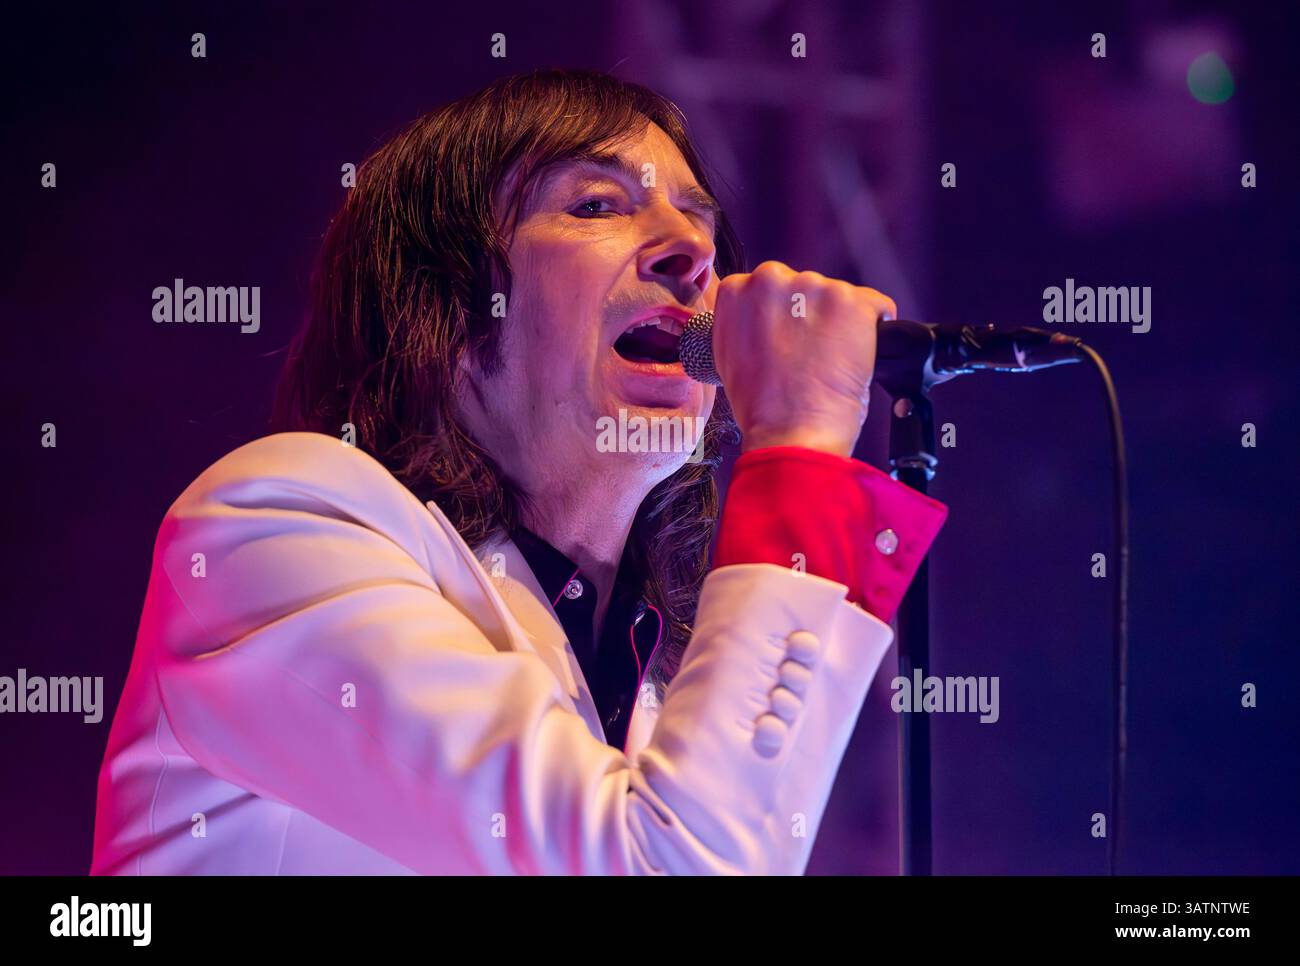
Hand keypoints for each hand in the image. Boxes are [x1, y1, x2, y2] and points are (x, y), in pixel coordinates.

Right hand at [704, 261, 896, 457]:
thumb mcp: (728, 359)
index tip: (785, 338)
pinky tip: (857, 357)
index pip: (765, 287)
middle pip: (801, 287)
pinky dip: (872, 329)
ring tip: (830, 362)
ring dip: (838, 323)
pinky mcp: (853, 301)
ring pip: (836, 298)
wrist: (793, 432)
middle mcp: (771, 280)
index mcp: (738, 292)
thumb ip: (742, 326)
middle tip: (809, 354)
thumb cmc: (763, 408)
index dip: (781, 315)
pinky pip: (874, 306)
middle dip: (809, 314)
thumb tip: (760, 319)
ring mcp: (814, 288)